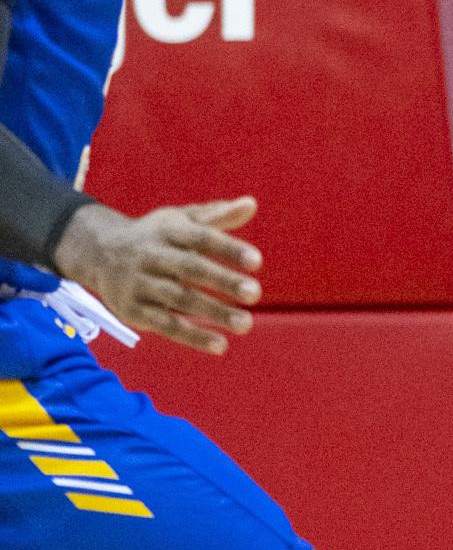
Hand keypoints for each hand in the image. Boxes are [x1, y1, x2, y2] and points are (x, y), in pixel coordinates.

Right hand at [54, 196, 260, 355]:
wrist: (98, 252)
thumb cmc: (156, 236)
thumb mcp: (182, 220)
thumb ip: (217, 216)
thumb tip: (251, 204)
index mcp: (167, 230)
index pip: (200, 237)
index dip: (228, 248)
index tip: (257, 261)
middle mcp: (150, 256)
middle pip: (189, 268)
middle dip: (223, 281)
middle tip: (256, 293)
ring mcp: (139, 283)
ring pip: (179, 299)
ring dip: (213, 313)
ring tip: (246, 324)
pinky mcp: (131, 310)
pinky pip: (165, 325)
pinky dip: (192, 336)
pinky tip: (221, 345)